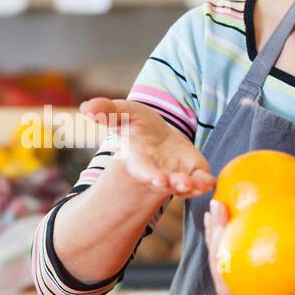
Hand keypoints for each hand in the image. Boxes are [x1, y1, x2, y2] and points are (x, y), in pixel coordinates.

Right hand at [81, 97, 213, 196]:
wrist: (158, 140)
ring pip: (183, 186)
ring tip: (195, 184)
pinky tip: (209, 182)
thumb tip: (85, 107)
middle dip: (170, 184)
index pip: (142, 169)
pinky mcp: (194, 172)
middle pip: (163, 182)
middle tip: (178, 185)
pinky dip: (205, 183)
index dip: (149, 175)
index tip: (156, 179)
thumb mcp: (122, 115)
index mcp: (138, 160)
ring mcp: (176, 175)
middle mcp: (157, 171)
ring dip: (190, 187)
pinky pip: (200, 181)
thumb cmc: (137, 128)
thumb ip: (107, 111)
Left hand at [203, 200, 284, 294]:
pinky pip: (224, 243)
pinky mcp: (240, 256)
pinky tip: (219, 203)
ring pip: (220, 264)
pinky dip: (219, 225)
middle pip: (227, 290)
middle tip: (222, 230)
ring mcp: (245, 276)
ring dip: (213, 237)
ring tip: (217, 207)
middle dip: (218, 262)